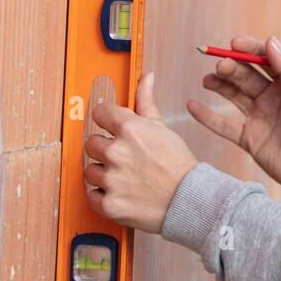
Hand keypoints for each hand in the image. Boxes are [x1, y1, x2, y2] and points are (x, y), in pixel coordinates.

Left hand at [83, 72, 199, 233]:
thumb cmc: (178, 164)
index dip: (107, 121)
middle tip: (125, 158)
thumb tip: (146, 77)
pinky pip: (92, 195)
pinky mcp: (109, 203)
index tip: (113, 128)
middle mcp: (116, 153)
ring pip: (89, 170)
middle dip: (105, 149)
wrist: (190, 199)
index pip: (99, 113)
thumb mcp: (162, 127)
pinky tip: (122, 192)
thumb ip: (146, 101)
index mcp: (129, 129)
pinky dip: (104, 195)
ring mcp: (111, 180)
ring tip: (125, 177)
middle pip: (91, 143)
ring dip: (103, 173)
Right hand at [186, 34, 280, 201]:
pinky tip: (191, 105)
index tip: (235, 43)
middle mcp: (273, 98)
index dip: (251, 50)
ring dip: (220, 85)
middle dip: (233, 68)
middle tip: (221, 64)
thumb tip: (270, 40)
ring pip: (234, 96)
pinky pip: (224, 125)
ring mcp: (260, 118)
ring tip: (208, 79)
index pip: (267, 61)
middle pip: (248, 76)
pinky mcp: (250, 139)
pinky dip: (207, 116)